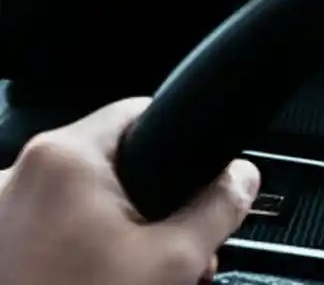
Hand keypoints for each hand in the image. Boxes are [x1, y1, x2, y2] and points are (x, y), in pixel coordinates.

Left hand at [0, 98, 260, 284]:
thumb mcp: (174, 260)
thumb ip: (218, 207)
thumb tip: (243, 175)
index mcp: (64, 158)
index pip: (139, 113)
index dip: (181, 143)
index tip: (203, 179)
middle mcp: (17, 174)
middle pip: (111, 166)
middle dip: (154, 206)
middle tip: (181, 254)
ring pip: (79, 203)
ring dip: (119, 233)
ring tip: (146, 279)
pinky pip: (48, 231)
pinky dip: (80, 250)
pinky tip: (105, 283)